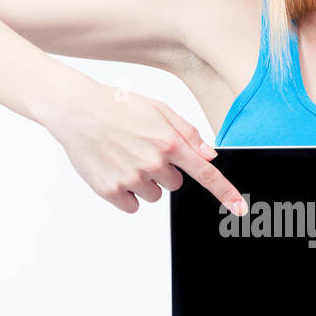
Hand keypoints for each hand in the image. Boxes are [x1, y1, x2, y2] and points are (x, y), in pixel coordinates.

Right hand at [44, 73, 247, 215]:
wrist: (76, 110)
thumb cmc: (118, 107)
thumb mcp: (159, 110)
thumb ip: (187, 134)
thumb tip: (209, 156)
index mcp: (168, 142)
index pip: (205, 174)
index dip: (225, 192)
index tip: (239, 208)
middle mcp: (152, 163)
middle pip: (174, 185)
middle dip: (164, 172)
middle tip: (142, 150)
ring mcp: (130, 179)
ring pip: (154, 196)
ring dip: (145, 183)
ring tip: (126, 157)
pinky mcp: (110, 190)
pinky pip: (133, 205)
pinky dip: (127, 194)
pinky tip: (116, 171)